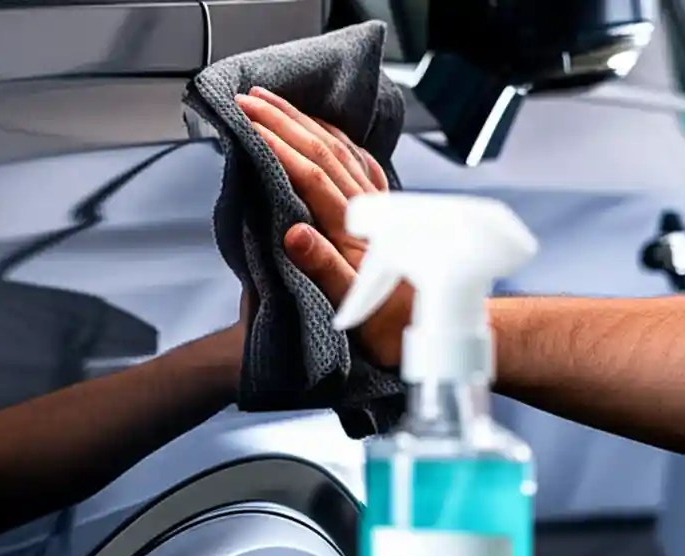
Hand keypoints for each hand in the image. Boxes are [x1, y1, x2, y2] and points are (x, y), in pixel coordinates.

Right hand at [236, 86, 410, 367]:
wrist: (439, 327)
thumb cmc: (390, 324)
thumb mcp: (352, 307)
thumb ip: (323, 267)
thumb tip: (292, 232)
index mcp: (354, 230)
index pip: (310, 175)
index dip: (276, 146)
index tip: (245, 123)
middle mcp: (367, 209)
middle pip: (322, 151)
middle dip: (283, 120)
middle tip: (247, 98)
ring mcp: (378, 205)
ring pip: (339, 148)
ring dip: (304, 121)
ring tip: (273, 102)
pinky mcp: (383, 209)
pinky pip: (357, 159)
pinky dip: (333, 137)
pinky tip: (321, 129)